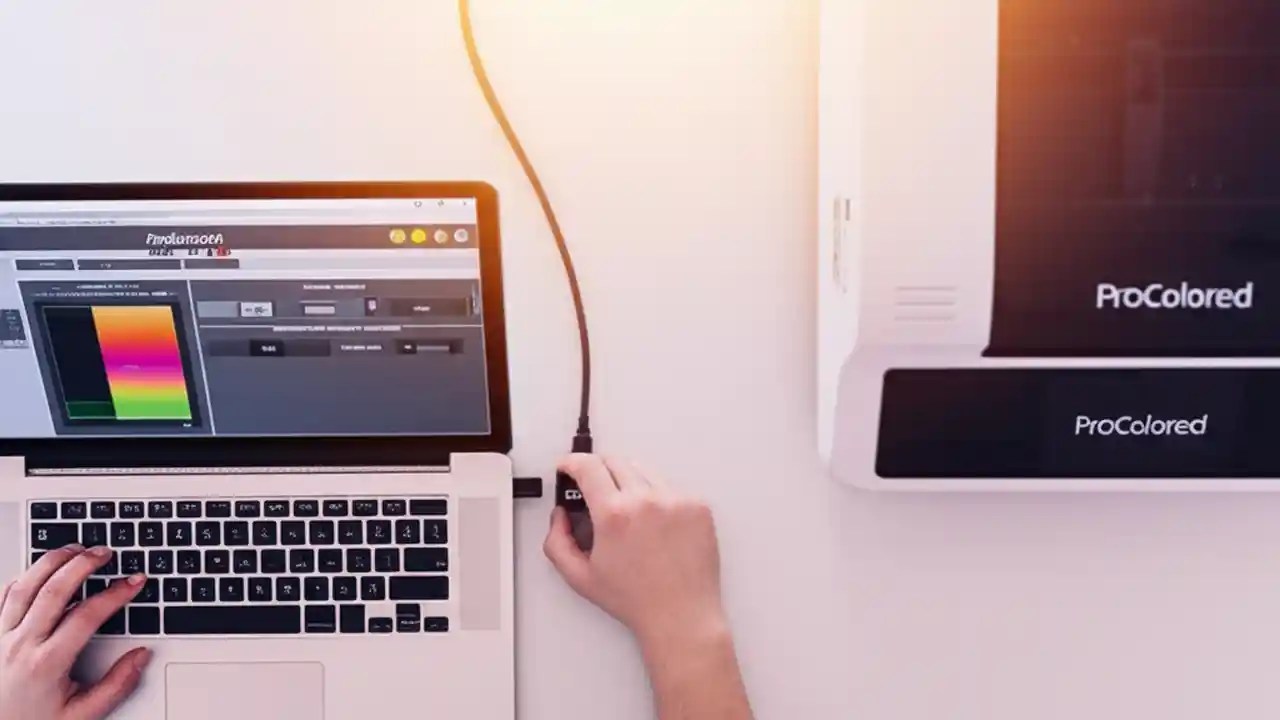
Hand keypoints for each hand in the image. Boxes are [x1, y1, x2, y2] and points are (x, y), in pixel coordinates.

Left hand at [0, 545, 150, 719]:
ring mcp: (0, 638)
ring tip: (74, 549)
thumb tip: (141, 656)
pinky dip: (22, 578)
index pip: (87, 616)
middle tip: (104, 552)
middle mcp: (20, 646)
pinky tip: (39, 571)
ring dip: (51, 562)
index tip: (134, 582)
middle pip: (54, 591)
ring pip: (25, 587)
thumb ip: (116, 686)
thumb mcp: (81, 717)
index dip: (115, 594)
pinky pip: (2, 597)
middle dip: (83, 565)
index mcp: (47, 664)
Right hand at [544, 455, 725, 650]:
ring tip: (627, 512)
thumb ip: (556, 541)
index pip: (588, 466)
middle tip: (594, 488)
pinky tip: (653, 523)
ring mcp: (676, 500)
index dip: (571, 462)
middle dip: (598, 469)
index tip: (568, 466)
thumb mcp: (580, 577)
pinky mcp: (697, 505)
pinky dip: (656, 495)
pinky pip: (670, 486)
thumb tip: (560, 515)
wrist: (681, 615)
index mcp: (615, 515)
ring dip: (628, 480)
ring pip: (643, 469)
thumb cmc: (636, 600)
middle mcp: (646, 500)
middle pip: (615, 460)